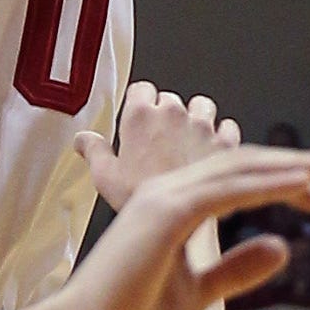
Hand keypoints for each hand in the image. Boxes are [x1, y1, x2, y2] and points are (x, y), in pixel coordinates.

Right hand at [48, 146, 309, 309]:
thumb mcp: (199, 294)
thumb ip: (238, 269)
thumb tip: (283, 247)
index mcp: (172, 204)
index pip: (236, 178)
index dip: (280, 179)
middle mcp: (169, 191)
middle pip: (243, 163)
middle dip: (294, 163)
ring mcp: (166, 197)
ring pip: (240, 169)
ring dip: (291, 167)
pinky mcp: (168, 214)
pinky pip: (229, 191)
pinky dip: (269, 185)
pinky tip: (302, 185)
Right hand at [75, 82, 240, 210]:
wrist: (180, 221)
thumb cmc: (141, 200)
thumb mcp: (105, 177)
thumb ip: (94, 151)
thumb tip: (83, 139)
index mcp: (140, 116)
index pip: (140, 89)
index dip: (139, 103)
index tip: (138, 116)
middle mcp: (173, 113)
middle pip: (169, 98)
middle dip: (165, 114)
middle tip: (160, 139)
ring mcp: (201, 126)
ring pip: (202, 106)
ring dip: (195, 118)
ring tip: (187, 140)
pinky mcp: (224, 142)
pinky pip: (226, 126)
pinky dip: (220, 135)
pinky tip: (210, 150)